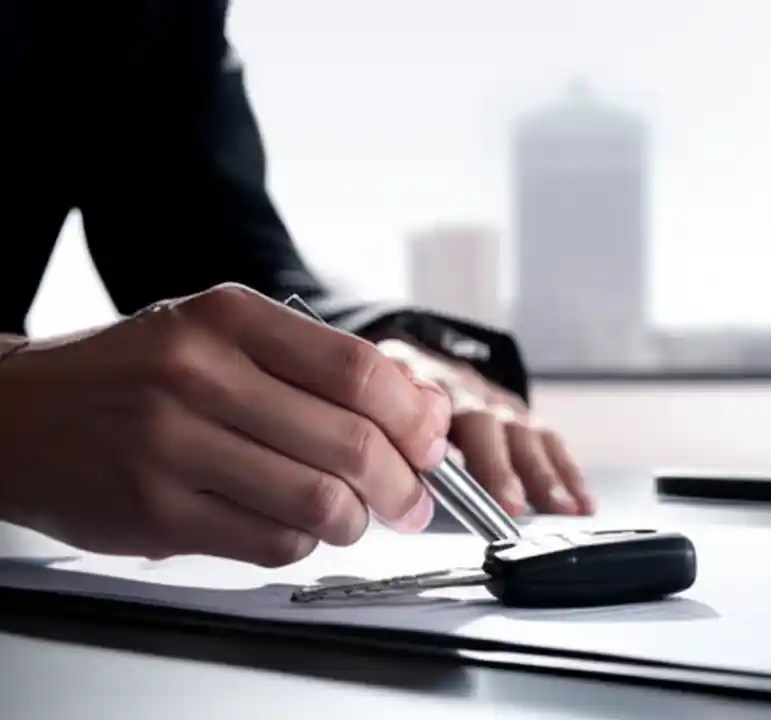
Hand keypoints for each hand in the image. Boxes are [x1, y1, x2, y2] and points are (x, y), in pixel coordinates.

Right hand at [0, 284, 451, 565]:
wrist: (20, 413)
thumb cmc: (138, 372)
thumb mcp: (222, 334)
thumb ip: (319, 364)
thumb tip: (423, 406)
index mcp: (227, 317)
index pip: (359, 371)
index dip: (415, 418)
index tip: (431, 443)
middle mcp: (199, 374)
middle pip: (350, 444)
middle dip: (404, 485)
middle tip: (413, 501)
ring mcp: (171, 446)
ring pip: (318, 503)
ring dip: (356, 521)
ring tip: (353, 514)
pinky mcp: (154, 512)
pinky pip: (271, 542)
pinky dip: (303, 542)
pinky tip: (294, 525)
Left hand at [376, 338, 594, 517]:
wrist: (423, 364)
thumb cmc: (395, 400)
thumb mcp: (373, 401)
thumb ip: (377, 431)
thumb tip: (380, 476)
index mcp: (422, 386)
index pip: (429, 408)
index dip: (435, 440)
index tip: (442, 473)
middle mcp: (467, 391)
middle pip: (486, 423)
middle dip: (500, 467)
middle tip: (510, 505)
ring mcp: (500, 403)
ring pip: (525, 434)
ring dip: (545, 475)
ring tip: (562, 509)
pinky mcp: (525, 418)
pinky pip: (550, 443)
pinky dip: (569, 475)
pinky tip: (583, 503)